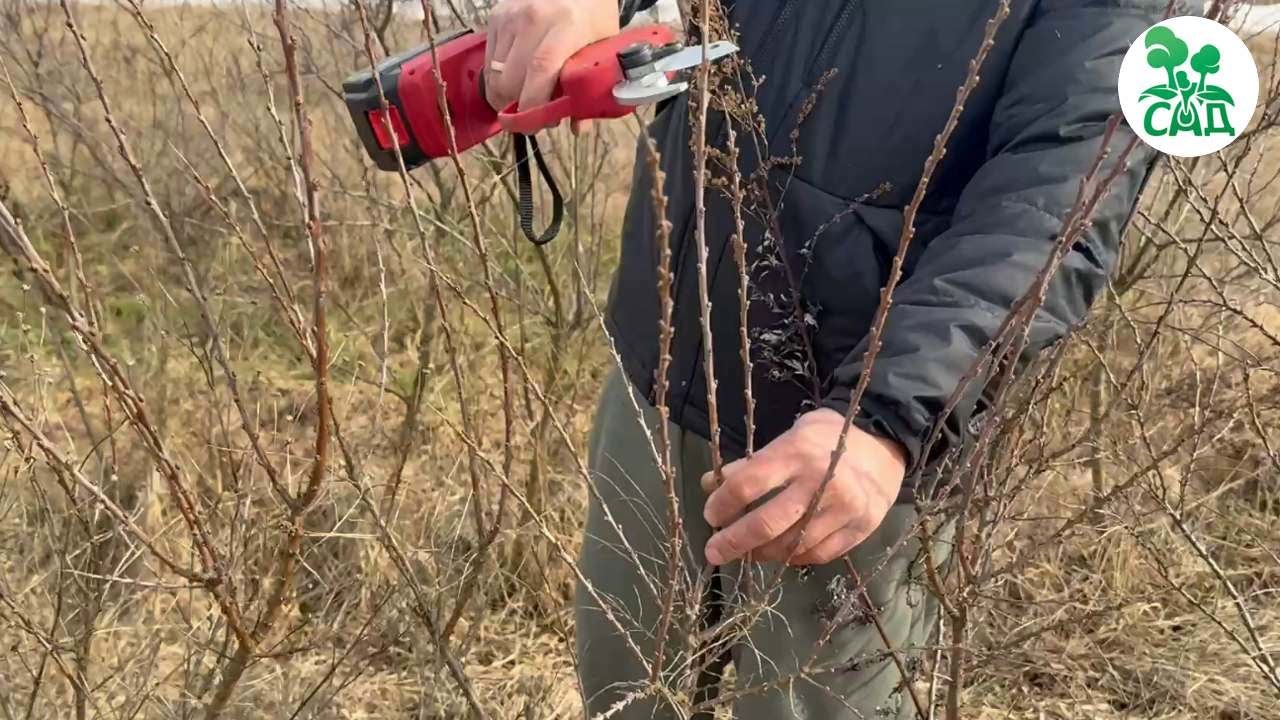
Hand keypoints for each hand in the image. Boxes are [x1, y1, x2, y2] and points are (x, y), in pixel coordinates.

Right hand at [484, 0, 619, 132]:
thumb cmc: (592, 16)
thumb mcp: (601, 47)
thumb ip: (590, 87)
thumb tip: (576, 127)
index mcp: (567, 25)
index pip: (540, 70)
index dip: (532, 104)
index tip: (533, 125)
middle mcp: (534, 18)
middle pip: (511, 76)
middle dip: (516, 106)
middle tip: (530, 117)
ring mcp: (511, 16)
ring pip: (495, 72)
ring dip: (504, 95)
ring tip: (521, 100)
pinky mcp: (496, 17)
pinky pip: (489, 61)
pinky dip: (498, 79)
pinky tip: (514, 81)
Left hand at [700, 409, 905, 565]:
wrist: (885, 445)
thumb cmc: (828, 438)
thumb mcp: (789, 436)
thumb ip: (751, 462)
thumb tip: (711, 483)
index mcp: (797, 453)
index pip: (747, 485)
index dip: (722, 504)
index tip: (711, 515)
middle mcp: (821, 483)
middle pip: (767, 524)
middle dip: (733, 542)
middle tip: (714, 552)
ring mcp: (844, 509)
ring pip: (792, 546)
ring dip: (762, 553)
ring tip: (747, 553)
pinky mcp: (861, 529)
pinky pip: (818, 554)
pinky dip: (794, 557)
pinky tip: (781, 553)